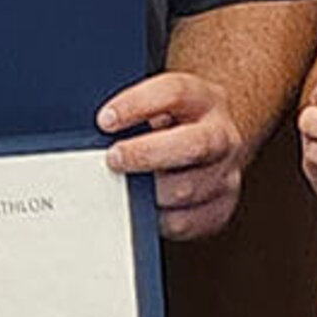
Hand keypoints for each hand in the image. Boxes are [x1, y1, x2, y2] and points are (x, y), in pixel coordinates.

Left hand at [101, 69, 244, 239]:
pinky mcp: (221, 207)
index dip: (137, 105)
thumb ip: (135, 114)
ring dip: (147, 192)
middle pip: (193, 145)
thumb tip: (91, 135)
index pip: (175, 94)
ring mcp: (226, 174)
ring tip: (123, 186)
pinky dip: (157, 218)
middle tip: (113, 159)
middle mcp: (222, 136)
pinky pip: (184, 222)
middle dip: (146, 154)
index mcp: (204, 100)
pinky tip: (146, 205)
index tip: (105, 120)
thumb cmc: (179, 121)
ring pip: (185, 190)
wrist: (219, 140)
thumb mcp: (162, 103)